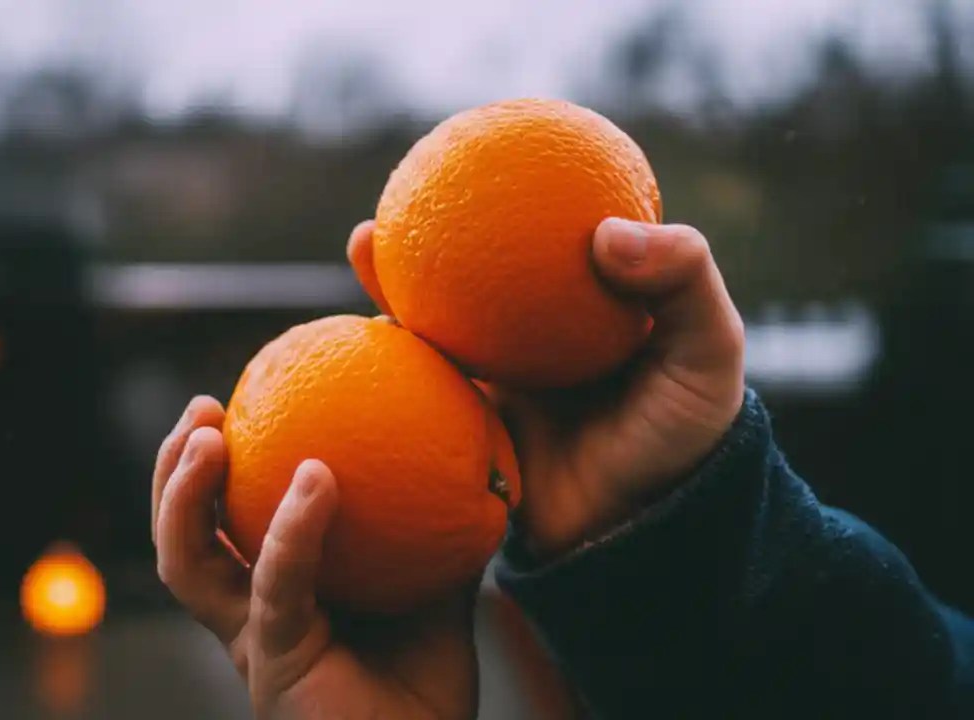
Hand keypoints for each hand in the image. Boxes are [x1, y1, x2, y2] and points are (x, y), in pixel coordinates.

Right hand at [153, 396, 478, 718]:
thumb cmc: (425, 692)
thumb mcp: (434, 594)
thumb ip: (439, 535)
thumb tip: (472, 460)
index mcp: (270, 600)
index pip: (218, 528)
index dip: (206, 471)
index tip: (230, 406)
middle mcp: (247, 619)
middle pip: (179, 540)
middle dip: (172, 471)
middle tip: (202, 410)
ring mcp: (254, 642)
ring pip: (187, 564)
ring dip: (185, 495)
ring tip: (208, 436)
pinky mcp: (276, 662)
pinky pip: (277, 586)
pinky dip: (293, 531)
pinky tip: (317, 479)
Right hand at [347, 218, 744, 553]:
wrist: (639, 538)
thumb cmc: (683, 443)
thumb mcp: (708, 357)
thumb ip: (684, 282)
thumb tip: (607, 233)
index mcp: (584, 309)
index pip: (544, 239)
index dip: (514, 195)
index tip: (486, 155)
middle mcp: (534, 338)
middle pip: (473, 273)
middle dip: (431, 233)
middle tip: (401, 194)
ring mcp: (496, 382)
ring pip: (435, 323)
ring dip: (394, 286)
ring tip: (364, 245)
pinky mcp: (465, 428)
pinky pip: (421, 386)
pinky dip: (390, 359)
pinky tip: (361, 330)